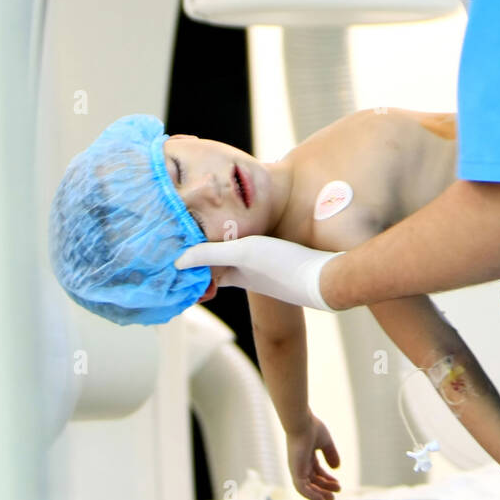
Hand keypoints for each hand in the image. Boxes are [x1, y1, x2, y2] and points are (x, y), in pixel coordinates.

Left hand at [175, 234, 339, 310]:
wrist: (328, 277)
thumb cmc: (284, 265)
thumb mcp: (244, 253)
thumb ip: (210, 254)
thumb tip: (177, 261)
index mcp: (234, 275)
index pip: (203, 272)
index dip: (188, 262)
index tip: (172, 248)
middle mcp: (248, 274)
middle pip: (219, 263)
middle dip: (204, 251)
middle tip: (190, 230)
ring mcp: (266, 267)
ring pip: (238, 255)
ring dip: (225, 243)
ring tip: (214, 222)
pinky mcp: (283, 258)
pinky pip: (256, 248)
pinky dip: (246, 239)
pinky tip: (250, 224)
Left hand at [287, 412, 341, 499]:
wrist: (301, 423)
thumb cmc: (312, 428)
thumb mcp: (325, 442)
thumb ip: (331, 454)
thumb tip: (337, 468)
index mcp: (306, 456)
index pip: (317, 472)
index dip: (327, 479)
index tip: (338, 484)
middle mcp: (300, 464)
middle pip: (313, 480)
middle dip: (325, 488)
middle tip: (337, 492)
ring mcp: (297, 469)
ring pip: (307, 487)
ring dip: (319, 493)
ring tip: (331, 498)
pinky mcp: (295, 472)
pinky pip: (301, 488)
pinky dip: (311, 495)